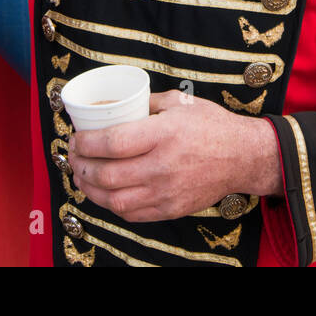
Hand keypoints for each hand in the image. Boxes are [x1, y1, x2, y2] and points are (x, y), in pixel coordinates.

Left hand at [67, 91, 280, 221]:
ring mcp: (166, 192)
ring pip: (114, 200)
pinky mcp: (170, 209)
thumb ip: (145, 103)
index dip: (85, 144)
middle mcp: (163, 166)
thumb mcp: (179, 102)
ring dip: (90, 190)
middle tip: (73, 157)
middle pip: (107, 175)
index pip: (111, 143)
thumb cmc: (211, 125)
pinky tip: (105, 193)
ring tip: (82, 177)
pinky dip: (111, 205)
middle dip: (81, 167)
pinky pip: (131, 214)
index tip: (75, 138)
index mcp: (163, 134)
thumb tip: (115, 105)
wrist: (242, 156)